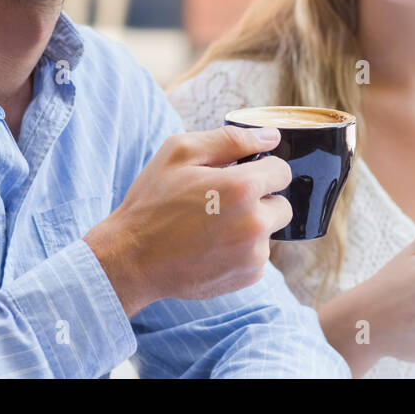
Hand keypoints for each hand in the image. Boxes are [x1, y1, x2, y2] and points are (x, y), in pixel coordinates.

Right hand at [84, 125, 292, 315]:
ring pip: (269, 231)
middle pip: (282, 204)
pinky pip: (259, 256)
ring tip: (212, 226)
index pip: (282, 171)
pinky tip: (211, 247)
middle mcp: (255, 224)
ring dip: (250, 226)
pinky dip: (243, 250)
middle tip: (223, 202)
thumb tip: (272, 136)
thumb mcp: (181, 152)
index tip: (238, 175)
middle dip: (260, 199)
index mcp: (242, 187)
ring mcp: (253, 255)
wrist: (132, 258)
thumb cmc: (153, 200)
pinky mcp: (248, 277)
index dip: (260, 169)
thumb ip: (231, 139)